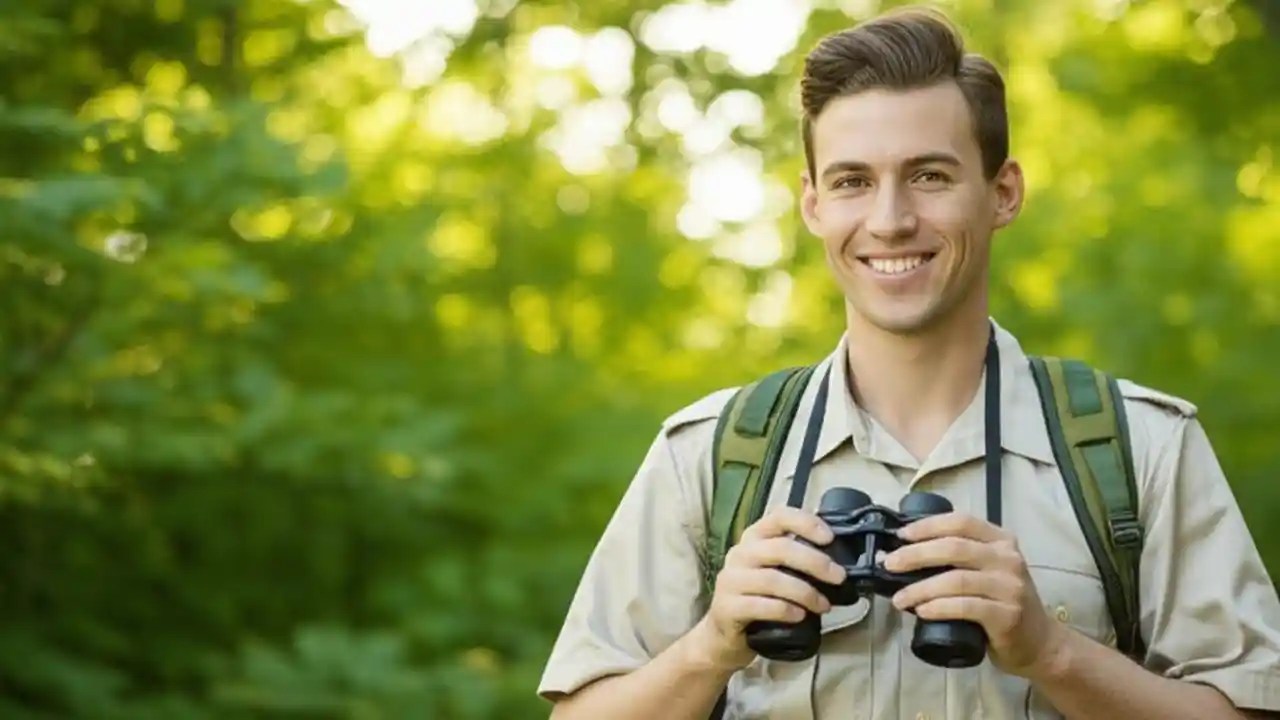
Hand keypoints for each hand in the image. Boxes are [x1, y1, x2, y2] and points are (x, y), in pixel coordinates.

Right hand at [696, 507, 846, 670]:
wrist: (724, 636)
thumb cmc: (758, 600)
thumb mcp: (776, 573)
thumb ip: (797, 563)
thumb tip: (837, 566)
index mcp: (754, 538)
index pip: (779, 517)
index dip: (806, 523)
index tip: (829, 538)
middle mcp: (740, 554)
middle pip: (780, 548)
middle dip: (815, 562)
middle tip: (839, 577)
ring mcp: (730, 580)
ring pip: (772, 579)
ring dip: (805, 592)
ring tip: (824, 605)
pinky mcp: (726, 607)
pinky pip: (760, 605)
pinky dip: (784, 610)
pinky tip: (800, 616)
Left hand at [883, 512, 1068, 678]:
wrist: (1039, 643)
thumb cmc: (1003, 603)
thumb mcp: (988, 570)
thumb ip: (959, 558)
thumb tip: (905, 554)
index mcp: (1001, 540)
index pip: (960, 522)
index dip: (927, 526)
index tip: (900, 535)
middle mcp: (1008, 558)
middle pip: (954, 548)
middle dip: (915, 555)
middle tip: (889, 565)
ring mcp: (1010, 587)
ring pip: (956, 580)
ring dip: (920, 589)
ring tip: (899, 599)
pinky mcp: (1008, 615)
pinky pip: (965, 606)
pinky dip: (939, 608)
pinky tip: (922, 612)